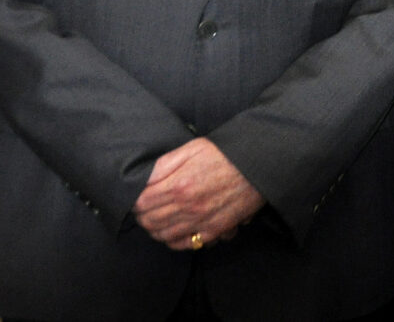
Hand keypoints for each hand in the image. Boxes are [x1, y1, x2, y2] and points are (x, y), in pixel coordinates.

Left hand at [132, 137, 263, 249]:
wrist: (258, 165)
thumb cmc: (226, 153)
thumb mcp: (192, 148)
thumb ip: (164, 164)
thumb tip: (143, 178)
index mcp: (178, 185)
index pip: (141, 202)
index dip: (134, 200)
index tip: (137, 195)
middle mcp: (187, 207)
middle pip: (149, 221)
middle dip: (142, 215)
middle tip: (145, 207)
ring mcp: (200, 222)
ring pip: (163, 235)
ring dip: (155, 228)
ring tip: (157, 218)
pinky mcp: (214, 230)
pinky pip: (184, 244)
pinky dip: (174, 241)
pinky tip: (174, 230)